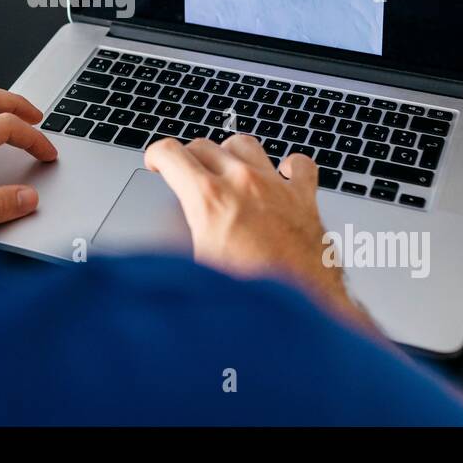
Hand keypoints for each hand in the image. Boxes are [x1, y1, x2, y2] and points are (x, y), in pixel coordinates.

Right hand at [145, 135, 371, 327]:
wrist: (299, 318)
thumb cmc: (249, 301)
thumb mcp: (193, 269)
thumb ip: (174, 235)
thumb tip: (166, 220)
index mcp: (209, 200)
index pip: (171, 152)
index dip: (156, 155)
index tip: (156, 163)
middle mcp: (243, 184)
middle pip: (204, 145)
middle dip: (188, 157)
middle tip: (184, 174)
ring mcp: (277, 187)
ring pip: (245, 144)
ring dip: (230, 153)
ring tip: (225, 169)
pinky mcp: (305, 199)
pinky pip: (299, 164)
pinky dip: (287, 166)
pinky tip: (281, 176)